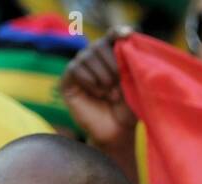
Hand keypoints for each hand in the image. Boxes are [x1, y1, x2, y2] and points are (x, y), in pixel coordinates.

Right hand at [61, 28, 137, 150]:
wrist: (117, 132)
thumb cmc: (128, 110)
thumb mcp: (134, 87)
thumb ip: (131, 66)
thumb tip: (128, 43)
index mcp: (111, 56)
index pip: (112, 36)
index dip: (118, 32)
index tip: (127, 34)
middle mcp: (93, 58)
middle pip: (99, 45)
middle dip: (113, 66)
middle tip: (118, 86)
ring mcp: (79, 67)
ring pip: (87, 56)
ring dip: (103, 77)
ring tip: (110, 95)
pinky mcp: (68, 80)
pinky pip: (76, 69)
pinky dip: (90, 82)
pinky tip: (98, 95)